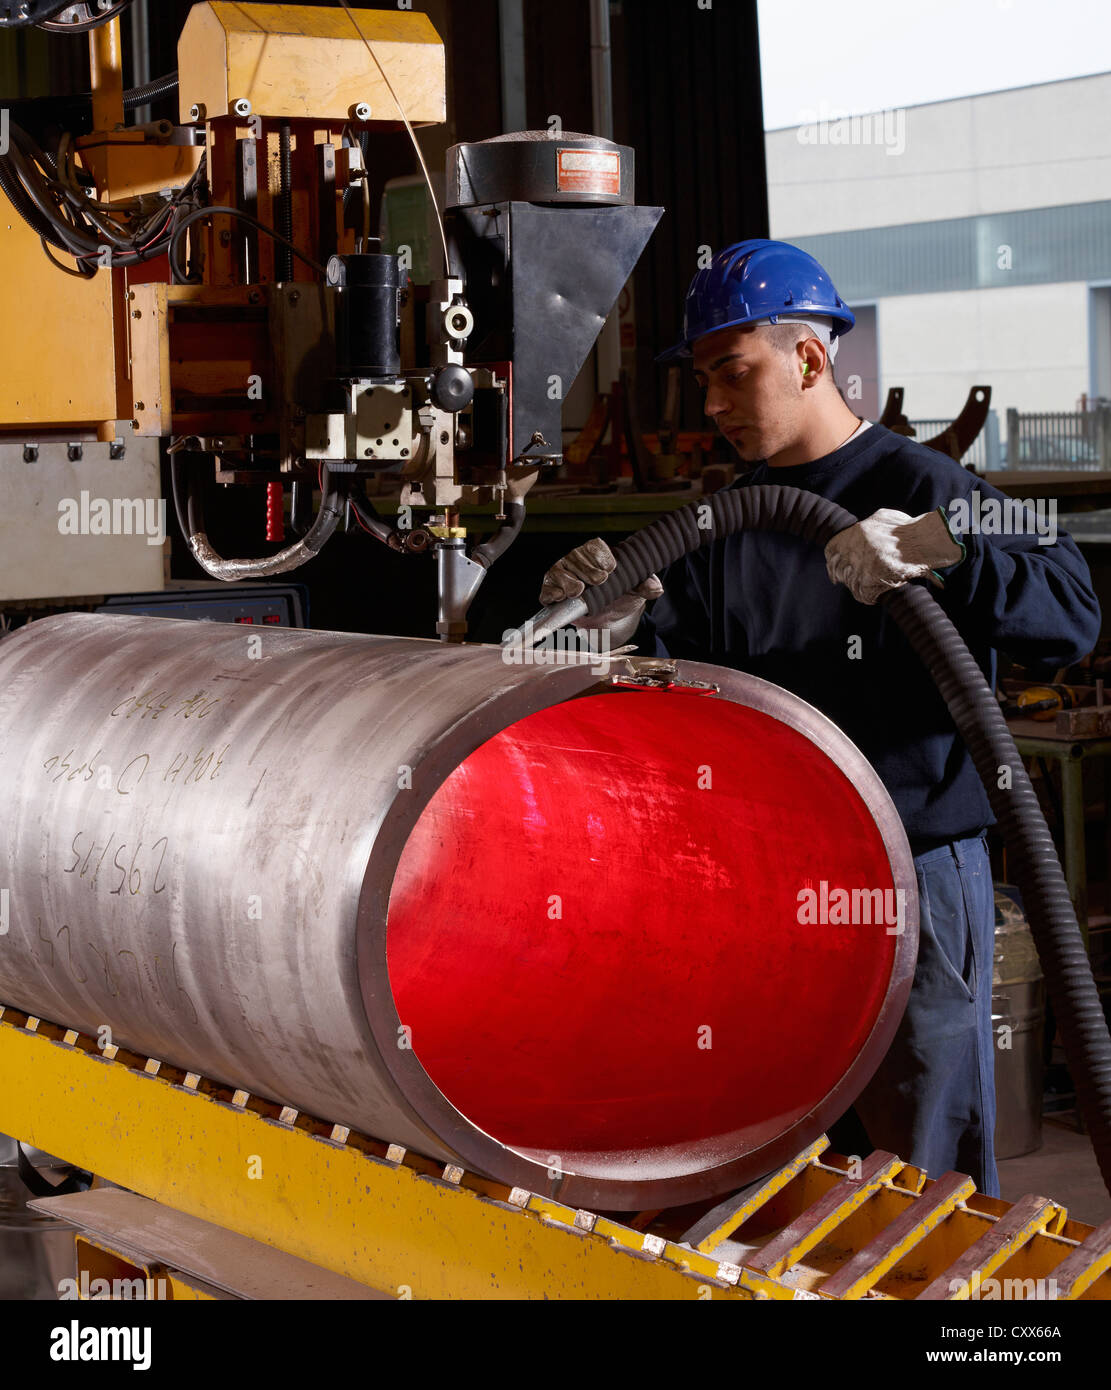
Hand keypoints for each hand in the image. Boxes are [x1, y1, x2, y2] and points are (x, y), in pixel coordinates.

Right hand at [540, 537, 662, 640]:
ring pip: (559, 571)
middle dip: (587, 569)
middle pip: (576, 556)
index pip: (595, 546)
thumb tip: (656, 588)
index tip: (611, 568)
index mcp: (597, 554)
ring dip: (568, 581)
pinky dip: (551, 592)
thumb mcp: (637, 590)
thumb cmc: (620, 596)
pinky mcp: (551, 591)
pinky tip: (561, 597)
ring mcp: (562, 575)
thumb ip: (646, 586)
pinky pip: (547, 589)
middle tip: (600, 581)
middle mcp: (577, 560)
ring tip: (579, 590)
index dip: (601, 555)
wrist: (608, 618)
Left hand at [824, 507, 964, 604]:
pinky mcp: (870, 579)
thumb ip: (870, 524)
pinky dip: (869, 596)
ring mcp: (862, 564)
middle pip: (840, 567)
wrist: (926, 542)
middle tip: (852, 580)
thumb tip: (859, 529)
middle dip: (845, 575)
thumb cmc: (910, 531)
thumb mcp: (885, 517)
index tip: (834, 570)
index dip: (832, 561)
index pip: (832, 549)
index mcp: (857, 532)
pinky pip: (861, 594)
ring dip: (859, 586)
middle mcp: (856, 547)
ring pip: (851, 582)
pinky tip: (876, 594)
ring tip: (872, 585)